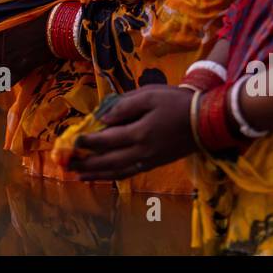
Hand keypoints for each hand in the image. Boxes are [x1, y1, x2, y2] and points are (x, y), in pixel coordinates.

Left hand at [66, 84, 195, 180]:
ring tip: (80, 176)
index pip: (106, 140)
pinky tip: (105, 175)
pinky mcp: (155, 163)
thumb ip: (125, 106)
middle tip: (67, 165)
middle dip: (86, 163)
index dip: (87, 142)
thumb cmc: (176, 102)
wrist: (205, 120)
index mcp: (139, 133)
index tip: (72, 142)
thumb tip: (102, 119)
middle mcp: (141, 151)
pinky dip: (114, 176)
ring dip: (97, 174)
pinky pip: (130, 173)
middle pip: (108, 161)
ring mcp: (149, 160)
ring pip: (117, 171)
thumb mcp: (150, 96)